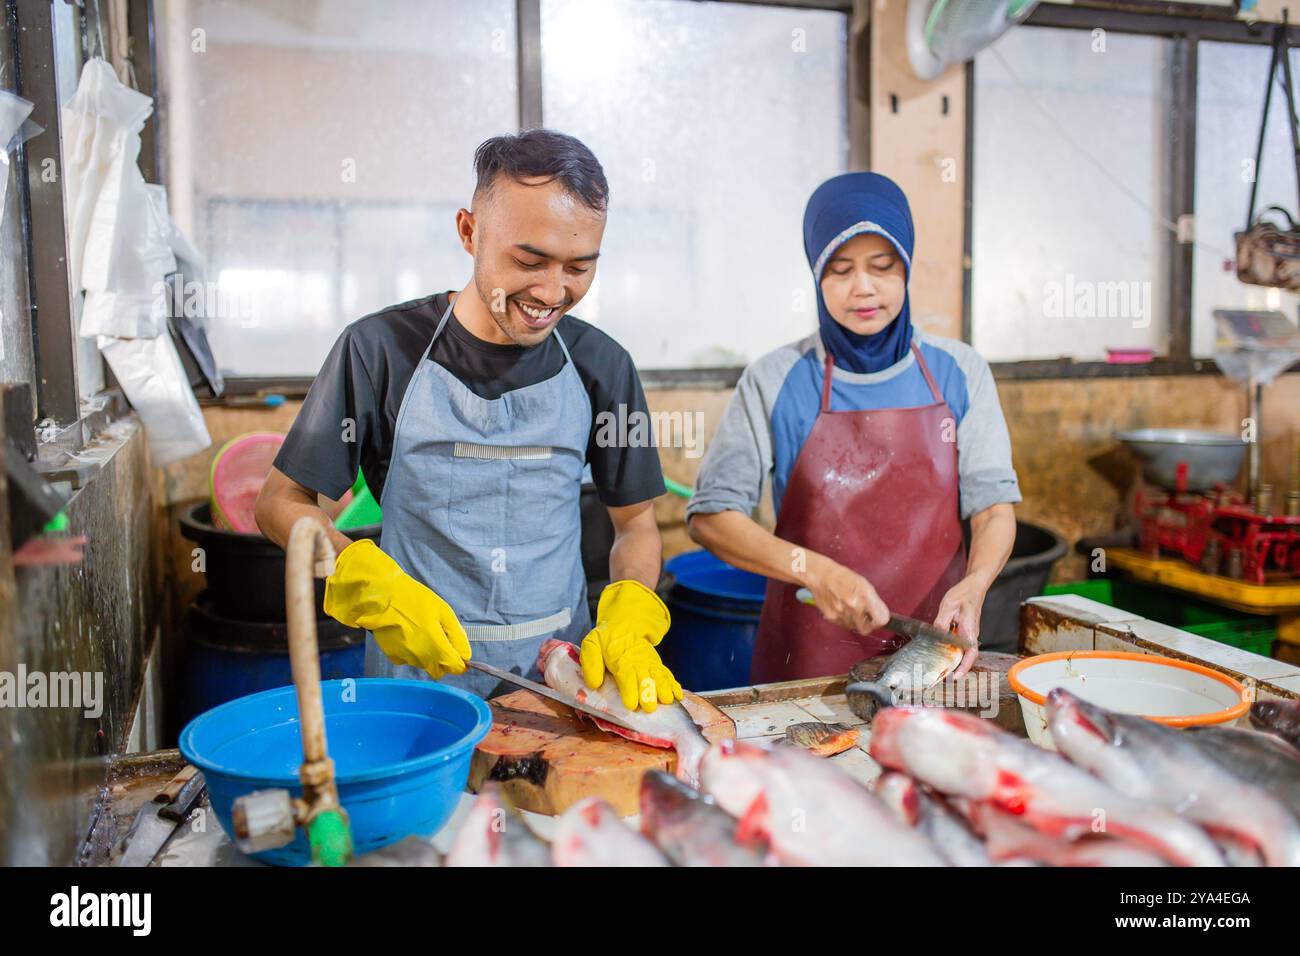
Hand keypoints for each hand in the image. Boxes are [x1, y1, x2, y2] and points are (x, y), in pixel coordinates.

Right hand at [323, 539, 470, 679]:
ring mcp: (405, 658)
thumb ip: (457, 636)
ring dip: (427, 655)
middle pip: (439, 671)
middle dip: (444, 661)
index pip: (455, 668)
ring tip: (421, 631)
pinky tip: (408, 635)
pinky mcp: (392, 656)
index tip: (457, 650)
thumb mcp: (443, 611)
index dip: (460, 661)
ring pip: (424, 665)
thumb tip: (466, 655)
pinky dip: (412, 652)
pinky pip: (408, 659)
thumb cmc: (414, 599)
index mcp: (436, 647)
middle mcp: (421, 658)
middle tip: (441, 640)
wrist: (382, 597)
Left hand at [580, 579, 681, 712]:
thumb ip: (591, 663)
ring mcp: (649, 664)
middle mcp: (637, 662)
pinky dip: (673, 685)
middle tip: (650, 707)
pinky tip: (678, 695)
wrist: (626, 624)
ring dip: (663, 689)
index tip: (631, 704)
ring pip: (658, 677)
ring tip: (667, 700)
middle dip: (648, 693)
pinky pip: (667, 675)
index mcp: (619, 658)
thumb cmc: (606, 640)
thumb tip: (594, 683)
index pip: (625, 675)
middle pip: (644, 678)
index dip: (629, 689)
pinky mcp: (657, 666)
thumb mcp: (592, 644)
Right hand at [804, 554, 889, 635]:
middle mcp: (854, 606)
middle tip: (865, 617)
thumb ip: (874, 601)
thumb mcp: (864, 584)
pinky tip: (842, 609)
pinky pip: (844, 625)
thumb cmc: (842, 577)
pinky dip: (845, 620)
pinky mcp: (832, 618)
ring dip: (855, 622)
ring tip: (850, 608)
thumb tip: (882, 615)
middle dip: (867, 625)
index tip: (878, 618)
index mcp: (865, 595)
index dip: (880, 620)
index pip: (881, 620)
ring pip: (854, 628)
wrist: (821, 576)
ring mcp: (842, 613)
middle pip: (867, 629)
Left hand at [933, 574, 986, 676]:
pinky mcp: (965, 631)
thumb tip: (936, 635)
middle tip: (941, 676)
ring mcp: (969, 633)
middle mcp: (971, 635)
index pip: (970, 653)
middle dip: (955, 668)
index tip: (956, 676)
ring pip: (962, 651)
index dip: (964, 667)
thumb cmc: (964, 594)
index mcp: (969, 630)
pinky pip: (959, 644)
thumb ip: (942, 621)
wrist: (974, 586)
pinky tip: (941, 650)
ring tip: (939, 667)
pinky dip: (951, 650)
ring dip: (953, 660)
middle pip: (965, 656)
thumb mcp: (948, 606)